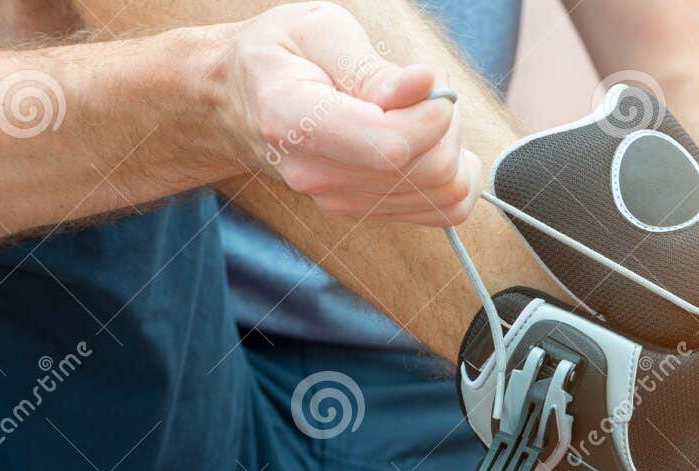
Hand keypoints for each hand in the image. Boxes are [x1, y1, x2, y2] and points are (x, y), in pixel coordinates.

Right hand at [222, 2, 479, 224]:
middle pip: (426, 171)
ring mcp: (340, 201)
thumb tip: (426, 87)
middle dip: (446, 123)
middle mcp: (315, 174)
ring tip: (421, 113)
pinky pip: (443, 208)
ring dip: (452, 147)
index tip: (431, 80)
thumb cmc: (282, 56)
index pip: (388, 147)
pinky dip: (455, 176)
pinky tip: (433, 144)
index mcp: (292, 119)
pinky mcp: (366, 212)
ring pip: (443, 192)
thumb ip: (371, 66)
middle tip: (425, 90)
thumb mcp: (316, 30)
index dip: (431, 116)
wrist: (243, 100)